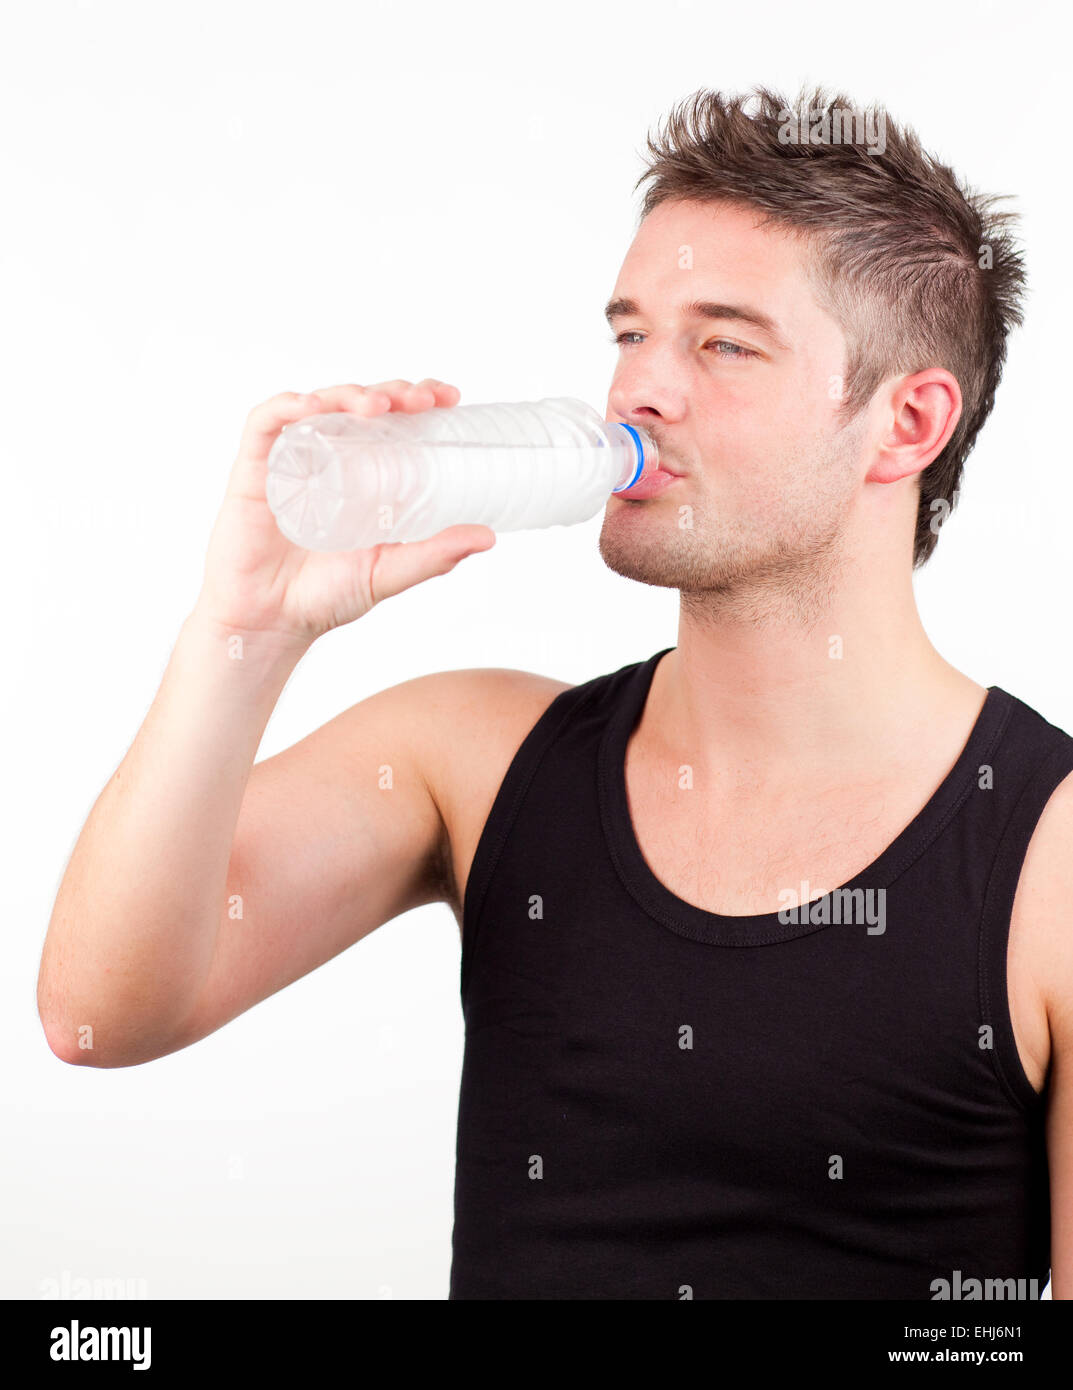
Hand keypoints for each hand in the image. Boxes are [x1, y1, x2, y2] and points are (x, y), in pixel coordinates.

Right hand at [192, 379, 494, 644]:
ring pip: (319, 404)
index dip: (418, 399)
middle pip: (359, 404)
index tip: (449, 397)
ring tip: (378, 405)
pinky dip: (286, 407)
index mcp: (363, 474)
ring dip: (349, 394)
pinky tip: (310, 406)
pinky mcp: (253, 470)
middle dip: (393, 392)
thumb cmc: (325, 597)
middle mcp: (328, 458)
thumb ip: (434, 556)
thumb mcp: (389, 572)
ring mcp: (290, 460)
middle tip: (421, 400)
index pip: (392, 420)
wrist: (271, 623)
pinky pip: (265, 425)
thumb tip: (488, 537)